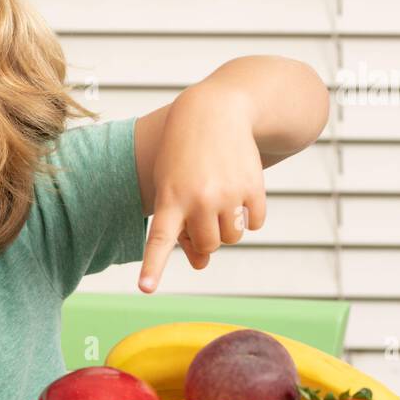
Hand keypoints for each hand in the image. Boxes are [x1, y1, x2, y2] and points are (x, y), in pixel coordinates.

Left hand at [138, 86, 266, 292]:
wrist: (216, 110)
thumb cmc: (184, 155)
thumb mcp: (171, 185)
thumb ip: (181, 226)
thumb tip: (201, 264)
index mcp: (170, 198)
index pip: (160, 239)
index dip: (153, 266)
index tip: (145, 288)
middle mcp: (200, 199)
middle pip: (208, 245)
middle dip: (205, 237)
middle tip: (202, 212)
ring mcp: (228, 194)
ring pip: (232, 238)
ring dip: (227, 227)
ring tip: (219, 199)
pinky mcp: (254, 187)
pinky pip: (255, 223)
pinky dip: (249, 216)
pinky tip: (239, 191)